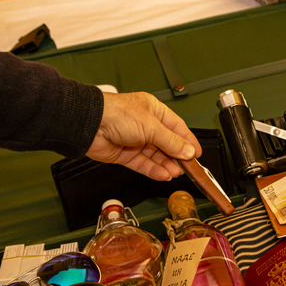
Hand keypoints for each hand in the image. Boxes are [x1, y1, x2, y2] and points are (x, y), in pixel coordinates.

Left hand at [86, 91, 201, 180]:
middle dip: (178, 156)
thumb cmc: (116, 114)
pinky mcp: (124, 154)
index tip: (197, 154)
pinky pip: (143, 164)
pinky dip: (153, 170)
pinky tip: (163, 175)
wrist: (88, 124)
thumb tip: (188, 151)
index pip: (177, 128)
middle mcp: (145, 124)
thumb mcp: (151, 126)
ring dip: (166, 165)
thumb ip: (172, 141)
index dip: (188, 141)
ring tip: (176, 173)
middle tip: (188, 168)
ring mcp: (134, 140)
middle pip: (167, 143)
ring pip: (155, 156)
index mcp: (153, 110)